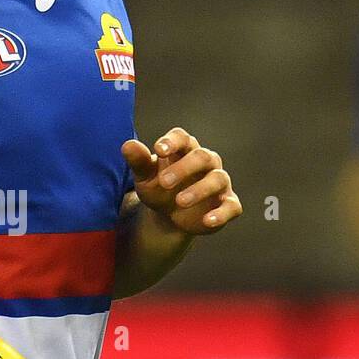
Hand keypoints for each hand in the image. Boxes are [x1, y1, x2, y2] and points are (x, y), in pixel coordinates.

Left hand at [121, 128, 241, 234]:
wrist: (169, 215)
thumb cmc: (159, 187)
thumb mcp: (145, 176)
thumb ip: (139, 161)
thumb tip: (127, 146)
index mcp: (184, 150)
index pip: (183, 138)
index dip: (173, 141)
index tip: (159, 150)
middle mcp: (206, 162)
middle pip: (202, 156)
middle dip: (184, 168)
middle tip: (164, 182)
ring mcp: (219, 183)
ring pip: (218, 179)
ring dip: (200, 190)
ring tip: (179, 202)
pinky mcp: (227, 204)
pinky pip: (231, 206)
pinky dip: (222, 213)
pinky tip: (208, 220)